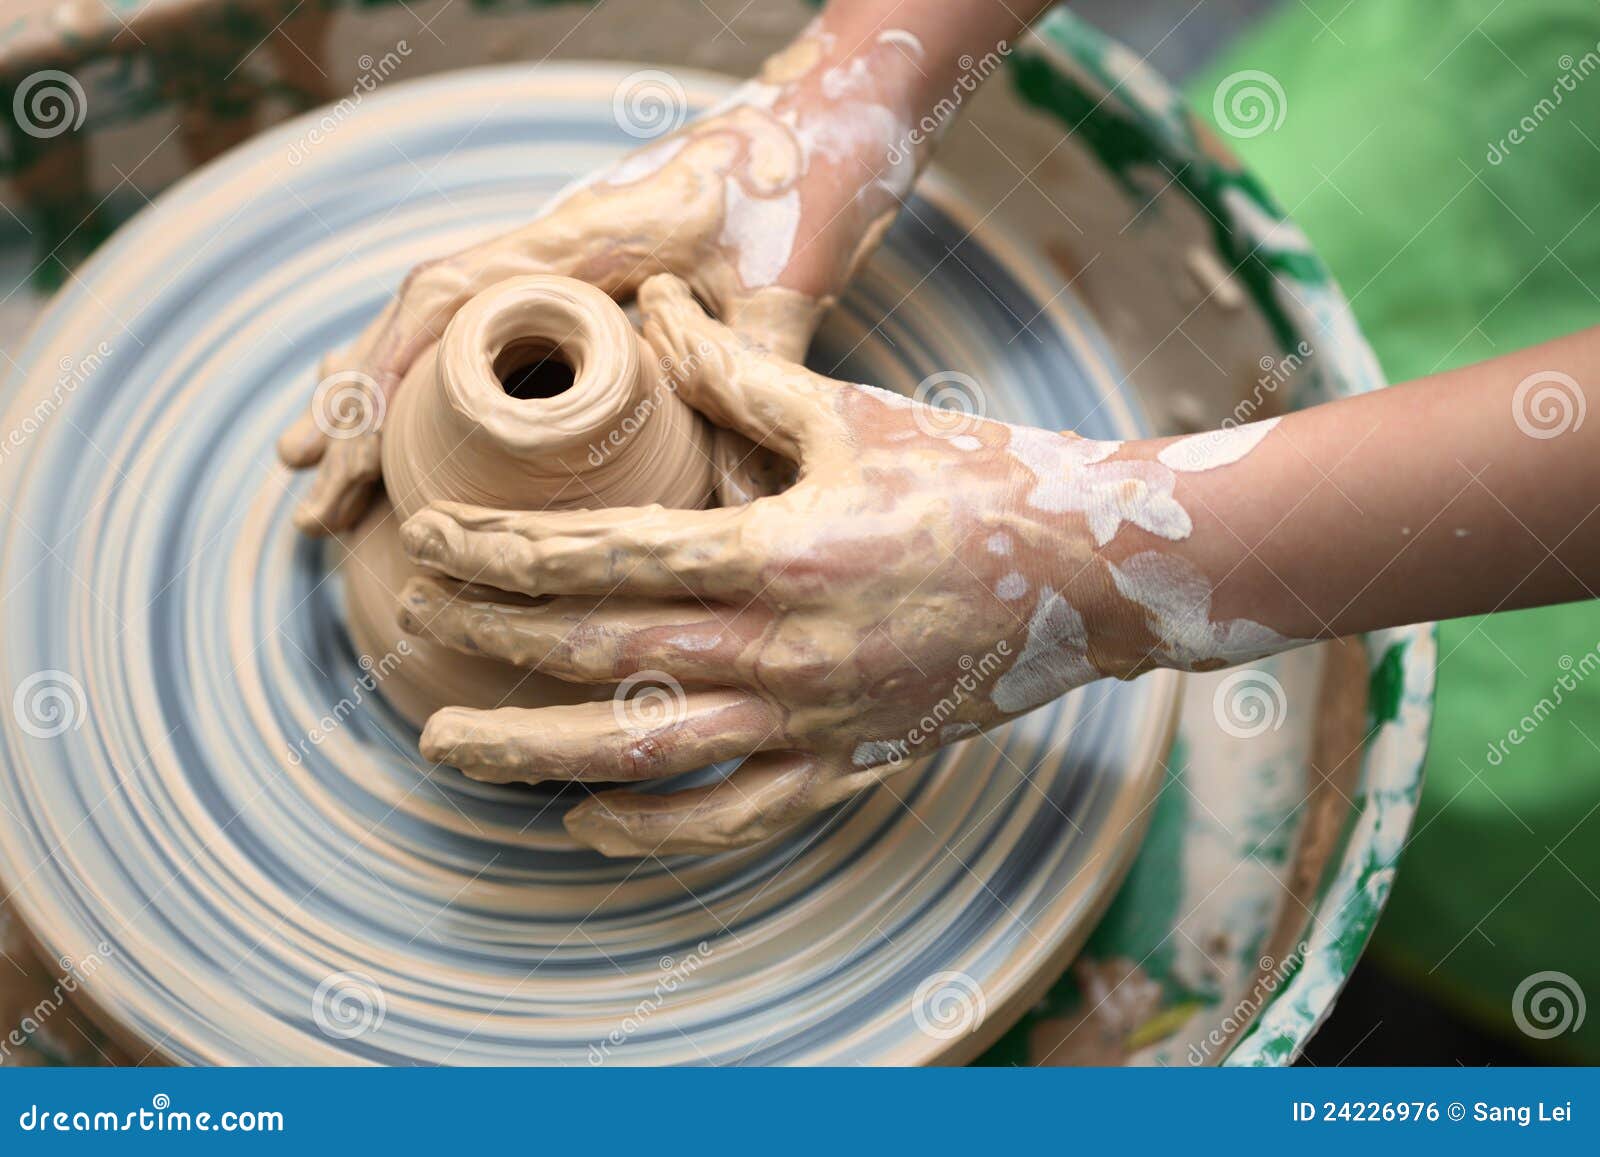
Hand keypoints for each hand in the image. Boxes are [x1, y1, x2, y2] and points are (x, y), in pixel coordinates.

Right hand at [278, 18, 936, 531]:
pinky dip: (420, 377)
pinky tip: (396, 427)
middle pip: (415, 321)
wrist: (810, 135)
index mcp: (578, 237)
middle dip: (356, 411)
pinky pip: (472, 327)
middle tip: (314, 506)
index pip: (447, 303)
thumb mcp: (783, 300)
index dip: (383, 383)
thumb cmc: (796, 204)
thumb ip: (745, 386)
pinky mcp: (568, 276)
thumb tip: (730, 517)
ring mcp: (549, 257)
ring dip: (369, 396)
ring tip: (315, 476)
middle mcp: (544, 242)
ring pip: (429, 324)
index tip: (347, 460)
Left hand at [391, 274, 1220, 855]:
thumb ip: (736, 373)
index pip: (606, 555)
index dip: (505, 550)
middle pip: (603, 653)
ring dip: (533, 752)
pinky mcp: (844, 766)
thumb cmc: (971, 478)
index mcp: (779, 550)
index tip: (433, 536)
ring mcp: (814, 721)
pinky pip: (732, 817)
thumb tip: (647, 309)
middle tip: (411, 617)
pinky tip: (581, 823)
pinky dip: (652, 831)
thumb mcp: (849, 415)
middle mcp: (785, 649)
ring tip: (444, 744)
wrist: (1092, 574)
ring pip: (648, 753)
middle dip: (492, 638)